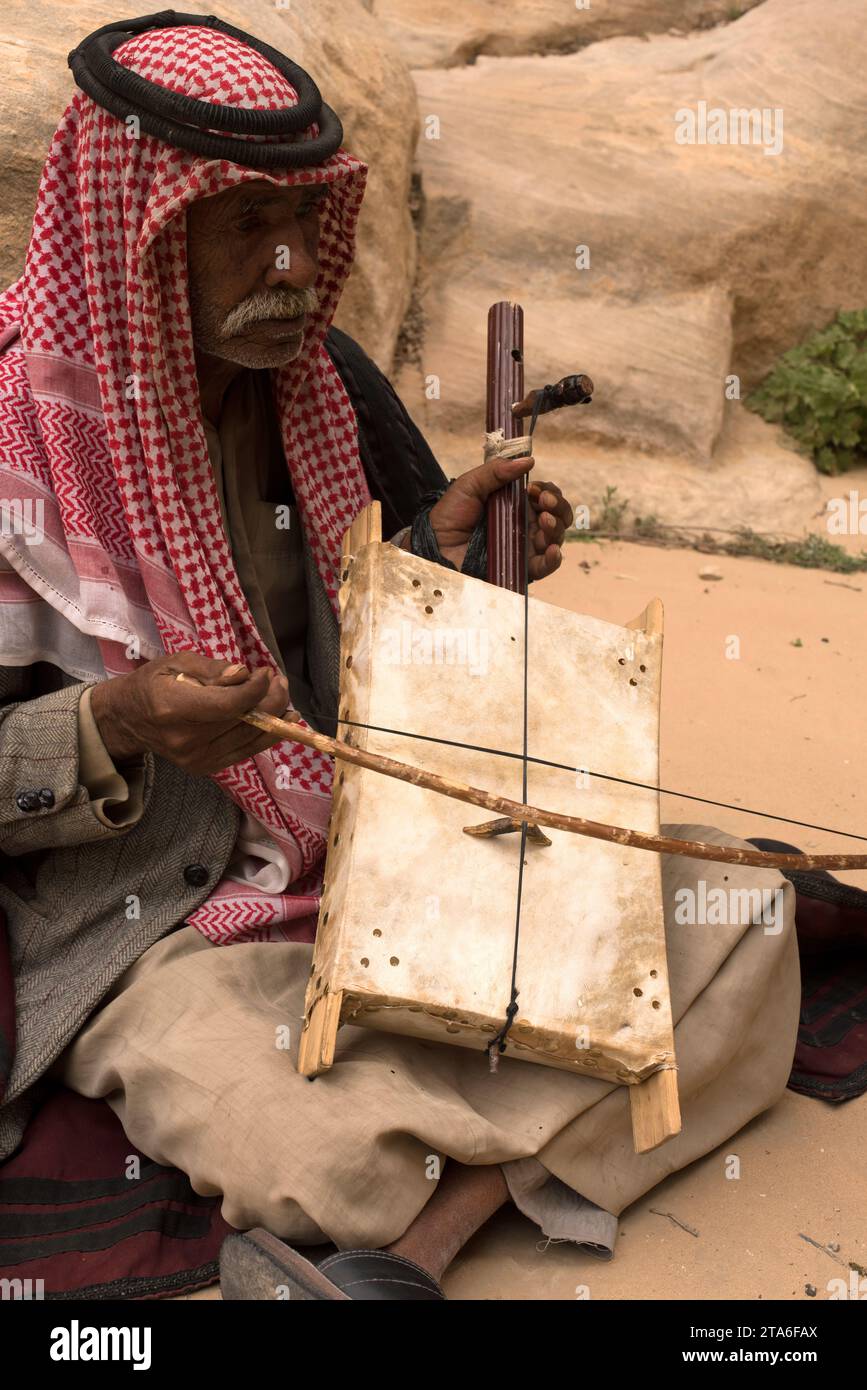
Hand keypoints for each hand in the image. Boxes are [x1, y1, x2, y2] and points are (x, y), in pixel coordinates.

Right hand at [88, 650, 293, 775]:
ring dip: (274, 715)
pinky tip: (281, 719)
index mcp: (174, 709)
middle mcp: (187, 740)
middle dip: (271, 698)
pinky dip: (266, 734)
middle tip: (277, 679)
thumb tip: (243, 675)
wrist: (126, 721)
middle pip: (245, 722)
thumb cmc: (151, 684)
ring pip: (251, 738)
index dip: (255, 690)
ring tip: (279, 693)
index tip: (266, 672)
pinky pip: (246, 751)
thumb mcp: (174, 662)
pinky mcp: (206, 767)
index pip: (228, 705)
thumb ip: (210, 669)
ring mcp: (198, 759)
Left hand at [428, 454, 572, 580]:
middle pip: (557, 515)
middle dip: (558, 505)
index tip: (534, 489)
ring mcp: (524, 547)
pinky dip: (554, 559)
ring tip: (545, 520)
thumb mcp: (470, 485)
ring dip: (557, 527)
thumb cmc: (450, 516)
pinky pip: (546, 566)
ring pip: (555, 537)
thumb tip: (528, 461)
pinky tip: (552, 549)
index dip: (547, 491)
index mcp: (516, 505)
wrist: (436, 546)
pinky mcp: (520, 567)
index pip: (545, 496)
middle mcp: (524, 525)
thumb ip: (496, 471)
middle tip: (544, 501)